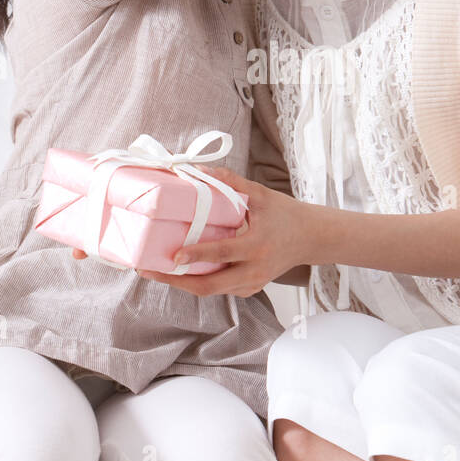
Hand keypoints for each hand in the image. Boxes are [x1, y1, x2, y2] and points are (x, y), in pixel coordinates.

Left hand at [71, 167, 311, 297]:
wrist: (311, 239)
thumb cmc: (285, 214)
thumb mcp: (261, 194)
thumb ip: (231, 182)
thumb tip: (199, 170)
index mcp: (257, 245)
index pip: (223, 253)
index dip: (197, 255)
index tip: (174, 255)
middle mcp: (254, 270)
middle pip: (209, 285)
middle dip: (176, 280)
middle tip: (148, 270)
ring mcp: (252, 283)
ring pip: (211, 291)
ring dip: (182, 283)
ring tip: (155, 271)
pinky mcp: (250, 289)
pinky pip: (219, 290)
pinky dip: (198, 283)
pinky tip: (179, 273)